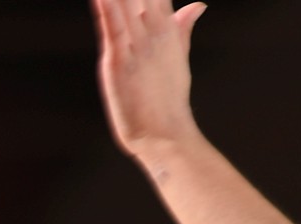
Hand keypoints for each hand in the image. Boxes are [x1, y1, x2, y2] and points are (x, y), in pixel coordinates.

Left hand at [95, 0, 207, 156]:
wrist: (165, 134)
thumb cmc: (168, 99)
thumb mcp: (178, 57)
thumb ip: (183, 26)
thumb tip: (197, 4)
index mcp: (167, 27)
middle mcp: (153, 30)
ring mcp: (136, 43)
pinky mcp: (118, 58)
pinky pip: (108, 21)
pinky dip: (103, 4)